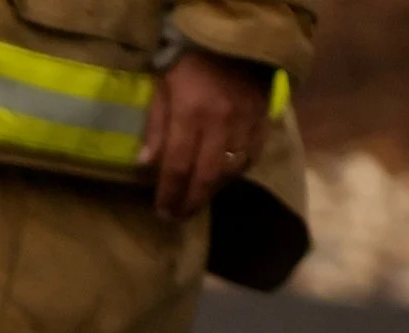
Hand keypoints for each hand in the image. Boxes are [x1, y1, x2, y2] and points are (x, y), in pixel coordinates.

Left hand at [138, 47, 272, 220]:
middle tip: (178, 216)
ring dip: (212, 192)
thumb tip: (145, 166)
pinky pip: (251, 157)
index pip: (177, 166)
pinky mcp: (262, 121)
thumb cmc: (189, 65)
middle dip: (190, 202)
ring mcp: (245, 123)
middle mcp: (220, 123)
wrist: (232, 40)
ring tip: (196, 200)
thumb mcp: (162, 90)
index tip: (162, 211)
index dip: (169, 194)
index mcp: (190, 114)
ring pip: (231, 171)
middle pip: (206, 177)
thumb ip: (156, 128)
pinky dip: (236, 174)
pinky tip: (222, 180)